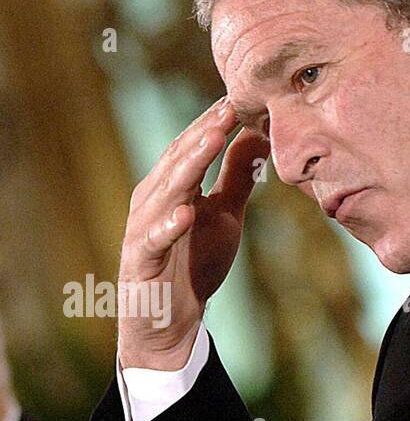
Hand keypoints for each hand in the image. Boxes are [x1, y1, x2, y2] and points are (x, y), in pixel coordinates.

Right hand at [117, 97, 268, 368]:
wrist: (170, 322)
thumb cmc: (193, 264)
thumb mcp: (223, 216)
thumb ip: (235, 178)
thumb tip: (256, 136)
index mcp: (172, 187)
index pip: (192, 148)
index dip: (214, 123)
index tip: (240, 97)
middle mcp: (152, 200)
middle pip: (178, 161)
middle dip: (203, 133)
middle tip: (228, 107)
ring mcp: (143, 229)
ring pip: (165, 191)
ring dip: (188, 166)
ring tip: (211, 140)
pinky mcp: (140, 262)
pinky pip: (153, 240)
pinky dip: (168, 225)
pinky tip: (185, 211)